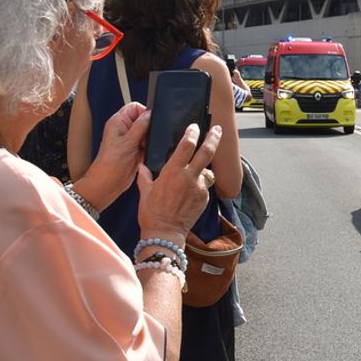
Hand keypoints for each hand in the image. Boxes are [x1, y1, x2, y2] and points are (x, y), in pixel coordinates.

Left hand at [79, 102, 151, 206]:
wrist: (108, 183)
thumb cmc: (110, 164)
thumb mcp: (129, 141)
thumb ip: (141, 126)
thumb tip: (151, 114)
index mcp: (118, 123)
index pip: (135, 107)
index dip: (144, 112)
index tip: (149, 123)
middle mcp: (123, 130)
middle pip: (143, 120)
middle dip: (149, 128)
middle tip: (145, 138)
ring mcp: (130, 140)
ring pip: (147, 132)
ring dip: (149, 139)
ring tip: (143, 148)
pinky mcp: (135, 150)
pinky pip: (148, 144)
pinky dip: (149, 148)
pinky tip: (144, 154)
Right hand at [136, 123, 222, 242]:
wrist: (165, 233)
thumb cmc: (151, 213)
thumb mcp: (144, 192)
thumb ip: (145, 176)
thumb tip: (143, 165)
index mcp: (173, 172)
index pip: (186, 146)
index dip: (192, 134)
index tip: (194, 127)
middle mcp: (189, 177)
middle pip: (206, 152)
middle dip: (213, 138)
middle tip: (218, 129)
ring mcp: (199, 187)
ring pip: (205, 170)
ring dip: (202, 167)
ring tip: (195, 170)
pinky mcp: (205, 197)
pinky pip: (203, 185)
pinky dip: (198, 184)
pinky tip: (189, 191)